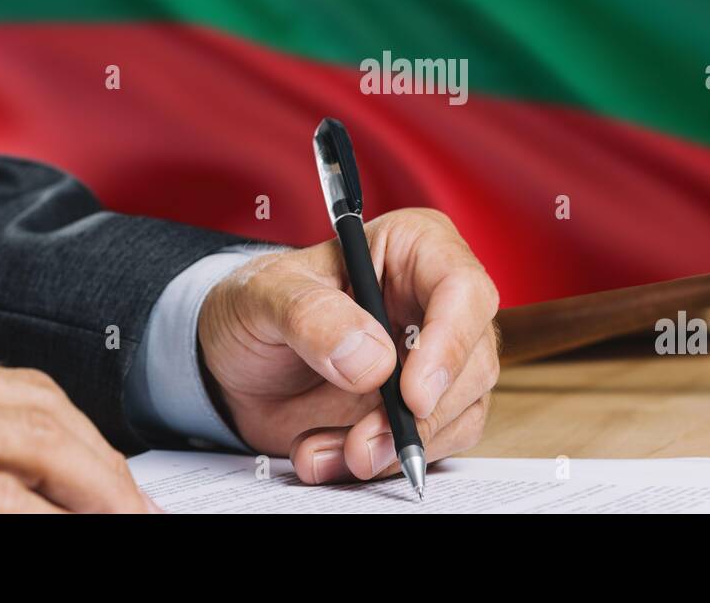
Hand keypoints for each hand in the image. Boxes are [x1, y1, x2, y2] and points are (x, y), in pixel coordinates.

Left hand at [198, 208, 499, 483]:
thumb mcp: (263, 295)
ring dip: (397, 446)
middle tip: (362, 443)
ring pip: (460, 410)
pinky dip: (383, 462)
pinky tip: (328, 453)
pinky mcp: (423, 406)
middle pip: (473, 361)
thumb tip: (372, 360)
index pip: (463, 288)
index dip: (450, 344)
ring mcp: (435, 357)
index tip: (411, 395)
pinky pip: (431, 444)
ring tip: (327, 450)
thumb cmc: (257, 305)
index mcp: (414, 247)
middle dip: (420, 415)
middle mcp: (436, 301)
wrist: (236, 361)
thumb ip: (311, 315)